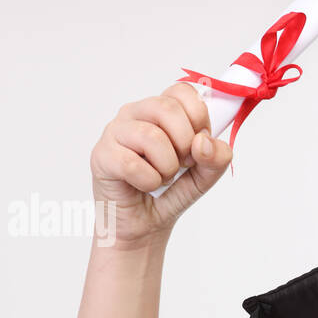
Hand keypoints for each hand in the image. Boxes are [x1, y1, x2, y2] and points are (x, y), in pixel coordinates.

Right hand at [89, 82, 233, 249]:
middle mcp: (135, 114)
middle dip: (185, 143)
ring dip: (167, 167)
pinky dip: (149, 181)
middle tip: (182, 164)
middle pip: (168, 107)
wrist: (144, 226)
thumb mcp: (204, 176)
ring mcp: (115, 132)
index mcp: (160, 110)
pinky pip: (133, 164)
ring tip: (162, 177)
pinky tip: (144, 185)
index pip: (182, 90)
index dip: (199, 116)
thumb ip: (216, 158)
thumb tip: (204, 141)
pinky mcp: (101, 156)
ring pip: (151, 137)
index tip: (200, 142)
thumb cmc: (168, 193)